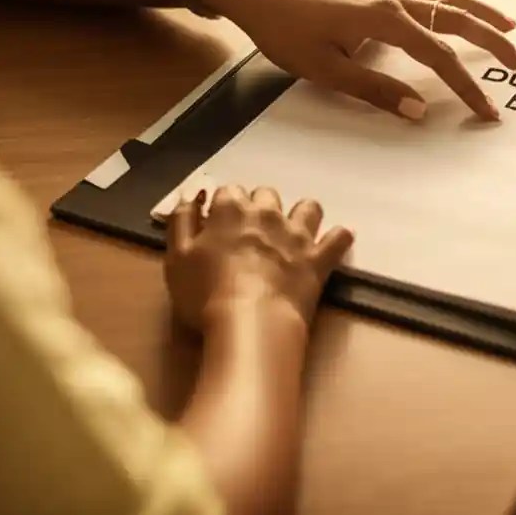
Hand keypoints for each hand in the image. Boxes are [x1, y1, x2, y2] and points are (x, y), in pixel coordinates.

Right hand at [164, 185, 353, 331]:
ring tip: (292, 233)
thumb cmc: (204, 293)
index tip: (219, 226)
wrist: (249, 322)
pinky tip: (333, 243)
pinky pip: (339, 237)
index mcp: (230, 210)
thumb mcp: (176, 257)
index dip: (223, 208)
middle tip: (252, 234)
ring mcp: (297, 235)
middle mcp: (267, 213)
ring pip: (307, 207)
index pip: (229, 192)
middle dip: (259, 208)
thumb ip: (181, 222)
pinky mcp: (319, 258)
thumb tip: (190, 197)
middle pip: (266, 195)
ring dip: (300, 215)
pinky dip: (338, 238)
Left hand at [187, 0, 515, 121]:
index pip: (439, 57)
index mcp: (384, 19)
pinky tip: (454, 15)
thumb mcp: (325, 69)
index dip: (467, 87)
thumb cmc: (283, 29)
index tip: (487, 110)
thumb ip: (376, 89)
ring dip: (478, 14)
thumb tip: (419, 111)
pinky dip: (449, 5)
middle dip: (492, 40)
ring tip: (508, 26)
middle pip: (455, 19)